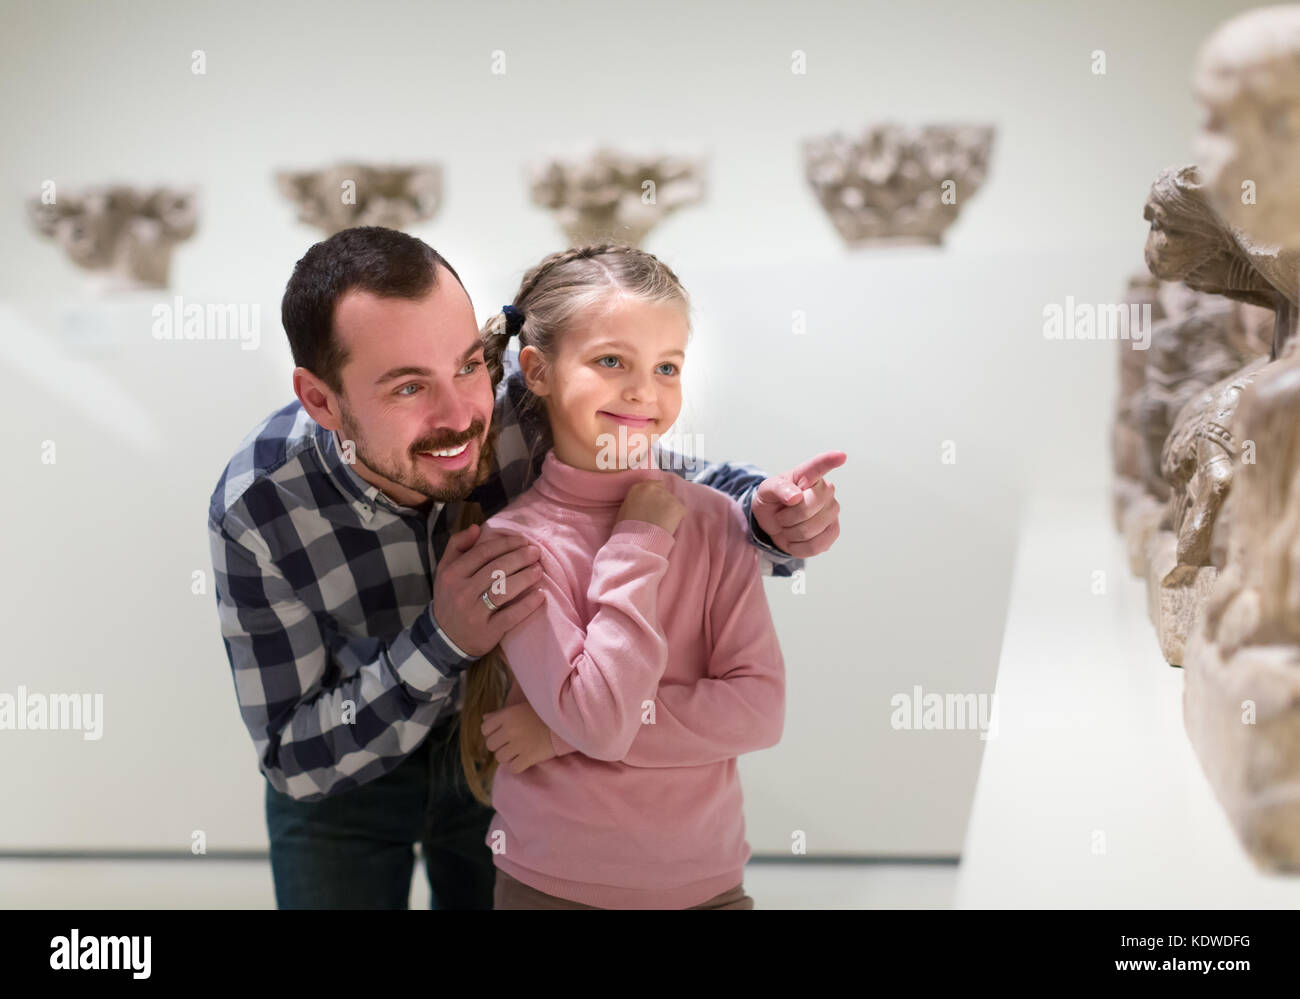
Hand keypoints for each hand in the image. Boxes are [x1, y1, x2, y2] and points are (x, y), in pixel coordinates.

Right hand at [432, 525, 546, 657]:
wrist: (444, 639)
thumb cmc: (450, 599)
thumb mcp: (445, 571)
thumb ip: (457, 546)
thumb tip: (476, 528)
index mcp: (452, 574)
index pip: (482, 553)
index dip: (505, 544)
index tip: (523, 540)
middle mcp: (461, 592)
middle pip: (496, 569)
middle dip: (520, 558)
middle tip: (536, 552)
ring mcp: (474, 613)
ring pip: (504, 590)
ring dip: (526, 577)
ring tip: (539, 570)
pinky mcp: (487, 631)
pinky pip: (511, 616)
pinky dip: (528, 604)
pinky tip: (540, 595)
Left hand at [482, 699, 556, 773]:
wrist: (568, 721)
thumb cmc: (544, 713)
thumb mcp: (521, 708)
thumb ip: (501, 713)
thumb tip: (484, 718)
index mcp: (507, 715)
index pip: (485, 729)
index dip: (492, 732)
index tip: (502, 734)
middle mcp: (510, 729)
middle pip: (491, 745)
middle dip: (500, 745)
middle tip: (511, 743)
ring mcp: (518, 745)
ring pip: (500, 758)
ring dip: (508, 756)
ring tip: (519, 751)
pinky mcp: (528, 758)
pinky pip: (513, 768)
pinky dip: (518, 766)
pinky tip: (525, 759)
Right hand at [617, 480, 685, 534]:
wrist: (638, 539)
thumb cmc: (627, 528)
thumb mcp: (625, 508)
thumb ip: (636, 500)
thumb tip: (643, 502)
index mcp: (639, 487)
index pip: (653, 484)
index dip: (655, 496)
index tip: (654, 505)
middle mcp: (654, 488)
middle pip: (664, 491)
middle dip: (662, 502)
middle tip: (659, 515)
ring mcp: (667, 496)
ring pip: (672, 501)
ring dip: (670, 510)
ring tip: (663, 523)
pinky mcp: (677, 506)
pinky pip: (680, 511)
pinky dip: (677, 518)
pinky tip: (669, 526)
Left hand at [752, 451, 845, 557]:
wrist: (775, 522)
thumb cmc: (773, 502)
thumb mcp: (766, 491)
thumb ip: (777, 488)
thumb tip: (795, 496)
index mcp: (808, 475)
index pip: (819, 467)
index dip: (829, 461)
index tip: (840, 456)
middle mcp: (826, 491)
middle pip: (807, 508)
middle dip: (786, 517)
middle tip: (781, 515)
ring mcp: (833, 511)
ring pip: (809, 530)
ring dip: (790, 533)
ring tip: (788, 525)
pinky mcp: (833, 531)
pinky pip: (815, 546)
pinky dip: (798, 547)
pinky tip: (795, 538)